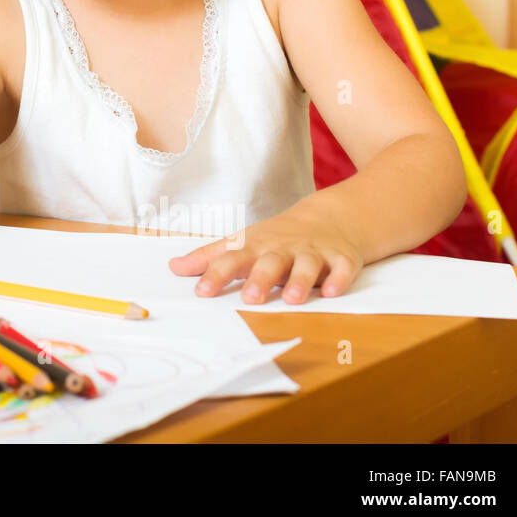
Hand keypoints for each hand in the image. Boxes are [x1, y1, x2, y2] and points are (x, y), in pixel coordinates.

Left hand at [167, 206, 363, 303]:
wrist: (327, 218)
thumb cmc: (276, 238)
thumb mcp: (241, 243)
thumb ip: (208, 258)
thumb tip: (173, 267)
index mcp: (256, 246)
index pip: (231, 259)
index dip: (215, 274)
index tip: (201, 291)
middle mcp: (283, 248)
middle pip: (270, 262)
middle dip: (260, 279)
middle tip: (249, 298)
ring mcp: (313, 252)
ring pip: (307, 265)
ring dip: (300, 281)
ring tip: (291, 298)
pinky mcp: (341, 258)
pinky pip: (342, 268)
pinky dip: (339, 278)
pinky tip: (332, 292)